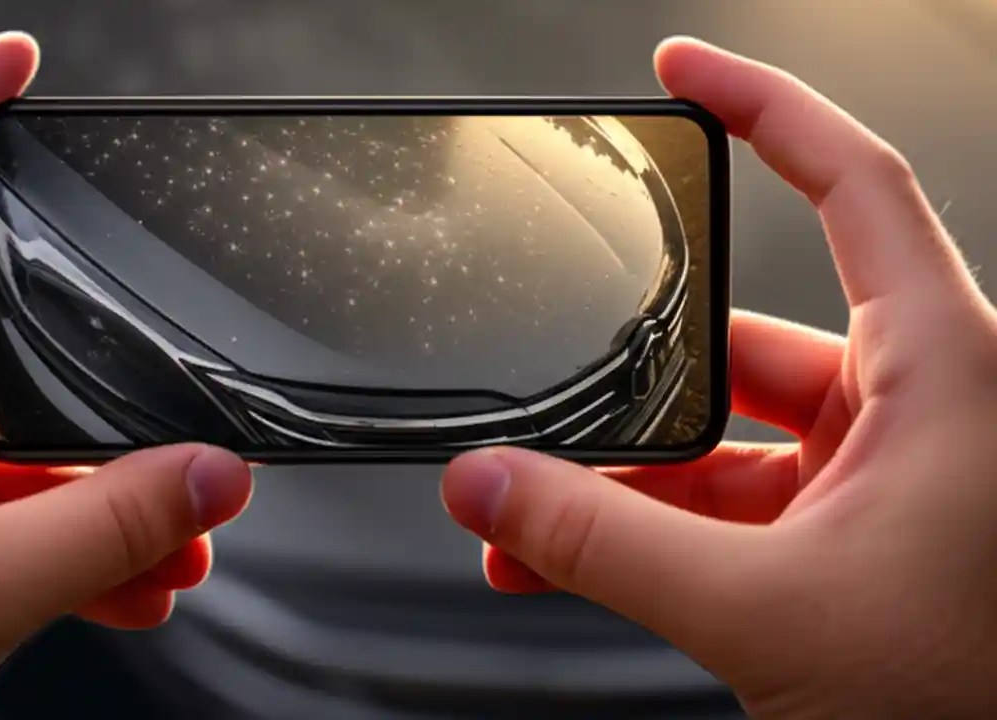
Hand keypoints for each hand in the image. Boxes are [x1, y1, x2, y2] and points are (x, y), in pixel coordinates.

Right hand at [441, 37, 996, 717]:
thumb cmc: (964, 699)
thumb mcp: (763, 612)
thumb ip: (606, 544)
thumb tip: (492, 489)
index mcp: (946, 372)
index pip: (854, 184)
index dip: (766, 109)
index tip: (683, 71)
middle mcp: (922, 405)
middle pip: (745, 339)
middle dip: (632, 386)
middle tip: (549, 405)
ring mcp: (883, 473)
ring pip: (726, 437)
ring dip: (628, 479)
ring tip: (535, 516)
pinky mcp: (850, 532)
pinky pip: (732, 500)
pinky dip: (655, 526)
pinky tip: (575, 555)